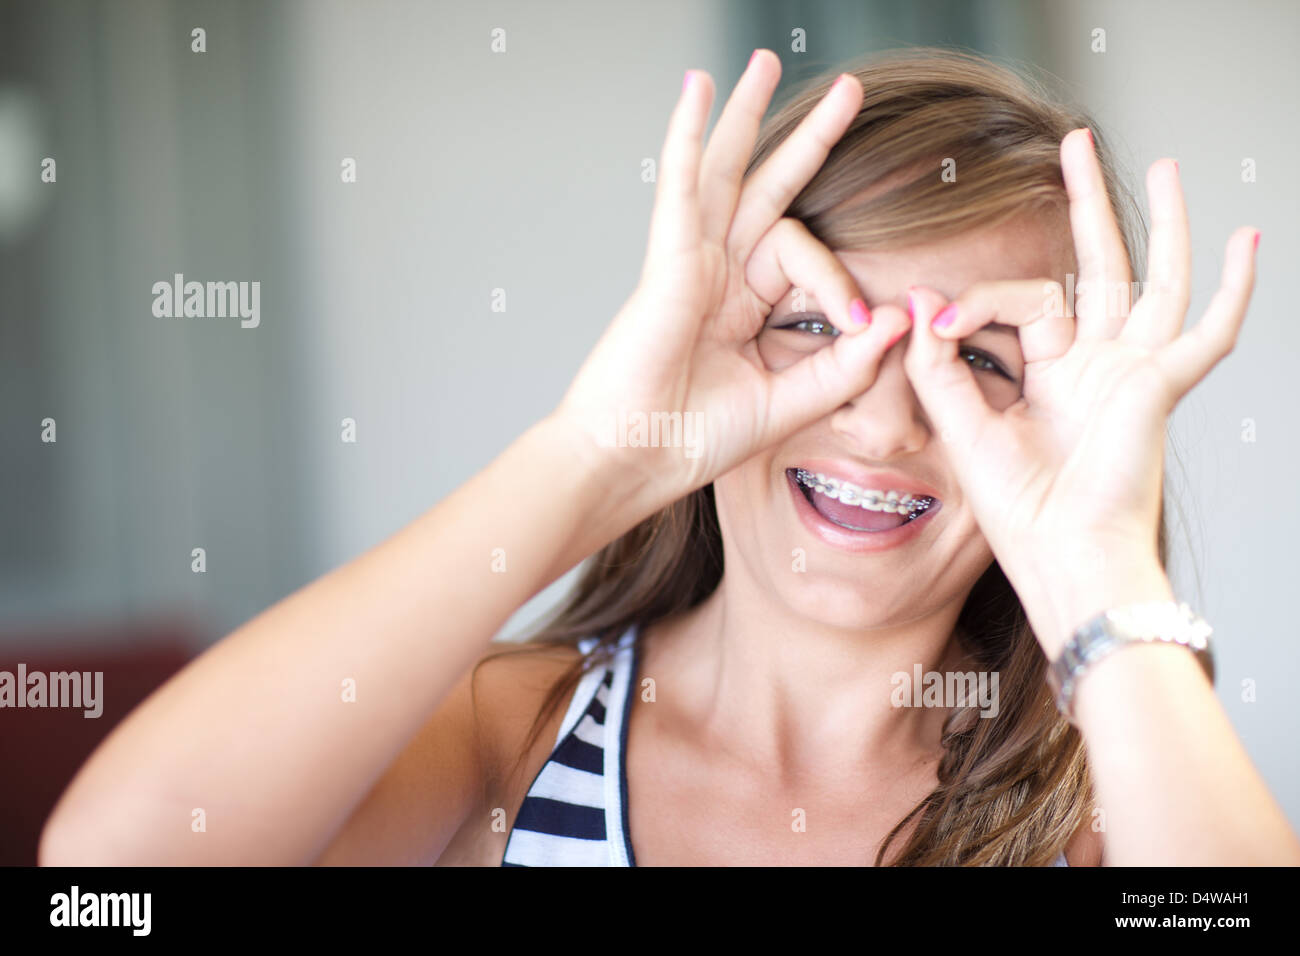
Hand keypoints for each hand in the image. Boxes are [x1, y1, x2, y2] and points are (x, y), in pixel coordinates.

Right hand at [553, 52, 911, 512]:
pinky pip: (682, 187)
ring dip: (746, 114)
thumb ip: (845, 365)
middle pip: (768, 189)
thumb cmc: (694, 439)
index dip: (841, 285)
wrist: (636, 459)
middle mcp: (716, 274)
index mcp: (741, 306)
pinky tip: (698, 88)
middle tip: (848, 91)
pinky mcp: (667, 262)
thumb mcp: (789, 402)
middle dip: (809, 140)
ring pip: (725, 171)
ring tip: (763, 59)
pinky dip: (688, 135)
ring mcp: (689, 262)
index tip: (862, 326)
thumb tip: (898, 319)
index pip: (806, 262)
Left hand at [903, 129, 1258, 650]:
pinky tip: (1247, 242)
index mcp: (1049, 375)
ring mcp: (1131, 374)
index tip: (936, 318)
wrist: (1064, 561)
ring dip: (1161, 224)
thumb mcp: (963, 430)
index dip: (976, 301)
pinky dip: (1233, 292)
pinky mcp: (1159, 389)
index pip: (1021, 302)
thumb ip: (938, 368)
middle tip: (1074, 145)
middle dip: (1086, 204)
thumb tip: (918, 302)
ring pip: (1154, 281)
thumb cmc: (1020, 515)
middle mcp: (1094, 366)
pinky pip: (1207, 336)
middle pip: (1096, 267)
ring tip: (1163, 166)